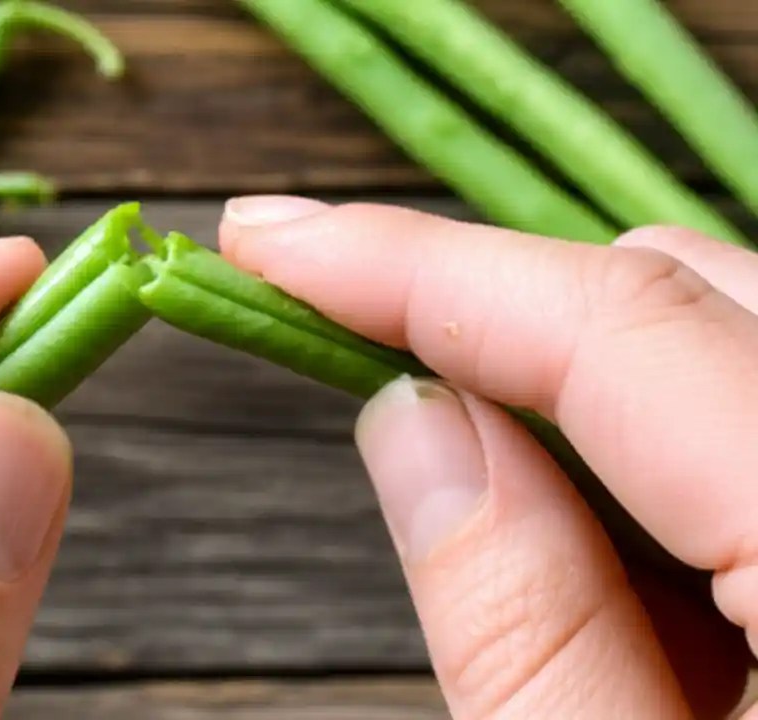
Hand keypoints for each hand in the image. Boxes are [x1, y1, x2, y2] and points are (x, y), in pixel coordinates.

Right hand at [220, 197, 757, 719]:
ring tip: (498, 523)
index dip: (420, 268)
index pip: (625, 323)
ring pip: (727, 341)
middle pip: (686, 293)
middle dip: (499, 314)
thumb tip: (413, 421)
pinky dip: (656, 457)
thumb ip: (526, 627)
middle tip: (349, 354)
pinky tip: (611, 565)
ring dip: (577, 397)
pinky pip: (754, 420)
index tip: (271, 245)